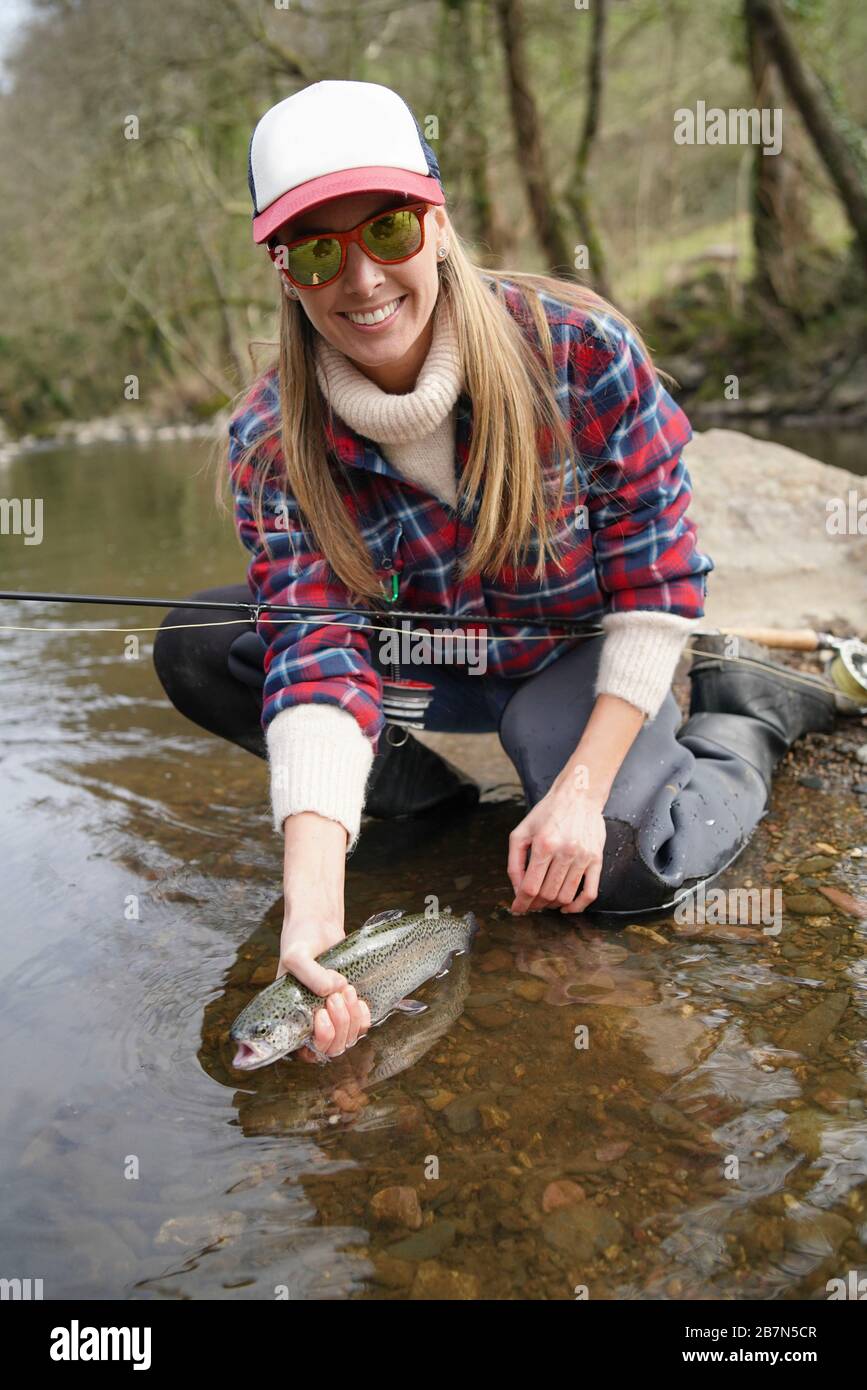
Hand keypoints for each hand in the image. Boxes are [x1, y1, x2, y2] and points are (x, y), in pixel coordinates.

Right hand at [278, 917, 371, 1061]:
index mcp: (291, 1017)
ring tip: (346, 990)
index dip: (318, 1041)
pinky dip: (362, 1016)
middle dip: (338, 1025)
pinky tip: (358, 999)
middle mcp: (310, 1021)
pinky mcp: (348, 1005)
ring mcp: (331, 1015)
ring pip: (348, 1039)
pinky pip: (361, 1025)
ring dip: (350, 1019)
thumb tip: (334, 989)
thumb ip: (310, 973)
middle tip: (335, 997)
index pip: (304, 1051)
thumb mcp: (297, 955)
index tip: (320, 1014)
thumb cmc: (300, 939)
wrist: (317, 923)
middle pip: (331, 1048)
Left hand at [507, 779, 605, 915]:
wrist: (579, 795)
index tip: (517, 910)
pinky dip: (578, 906)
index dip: (521, 903)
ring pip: (566, 896)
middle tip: (530, 904)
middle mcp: (565, 852)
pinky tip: (567, 908)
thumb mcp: (521, 831)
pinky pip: (590, 892)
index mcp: (544, 844)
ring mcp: (583, 857)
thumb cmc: (548, 812)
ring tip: (545, 903)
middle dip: (535, 905)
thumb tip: (517, 889)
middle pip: (548, 894)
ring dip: (553, 905)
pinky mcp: (597, 859)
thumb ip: (515, 862)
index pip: (531, 886)